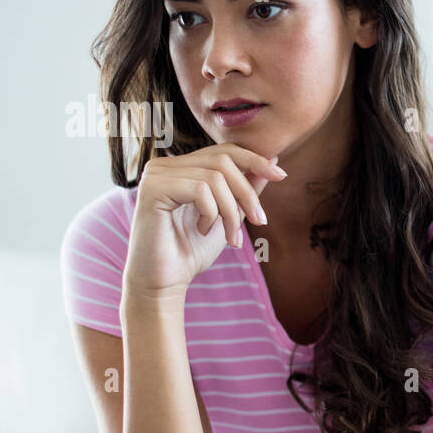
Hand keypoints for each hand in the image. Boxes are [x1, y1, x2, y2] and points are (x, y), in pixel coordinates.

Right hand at [123, 145, 286, 302]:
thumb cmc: (192, 251)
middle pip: (222, 160)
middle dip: (247, 193)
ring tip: (231, 237)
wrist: (165, 281)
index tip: (281, 176)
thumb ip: (245, 188)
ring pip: (215, 177)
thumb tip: (273, 160)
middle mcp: (165, 165)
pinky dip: (211, 213)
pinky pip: (199, 189)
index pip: (223, 151)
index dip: (254, 160)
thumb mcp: (228, 215)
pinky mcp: (152, 188)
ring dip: (231, 211)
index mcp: (181, 168)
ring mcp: (156, 174)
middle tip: (259, 221)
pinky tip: (203, 230)